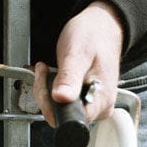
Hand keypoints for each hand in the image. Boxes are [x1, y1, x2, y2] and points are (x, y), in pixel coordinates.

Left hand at [33, 0, 123, 127]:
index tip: (47, 79)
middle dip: (46, 94)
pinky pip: (62, 105)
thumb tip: (61, 98)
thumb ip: (70, 77)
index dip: (50, 103)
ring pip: (59, 111)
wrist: (102, 28)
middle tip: (45, 71)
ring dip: (47, 91)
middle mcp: (100, 108)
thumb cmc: (93, 36)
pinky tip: (54, 76)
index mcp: (101, 100)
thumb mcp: (78, 53)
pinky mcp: (86, 102)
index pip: (67, 118)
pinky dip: (52, 91)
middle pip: (61, 116)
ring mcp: (93, 106)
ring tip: (48, 70)